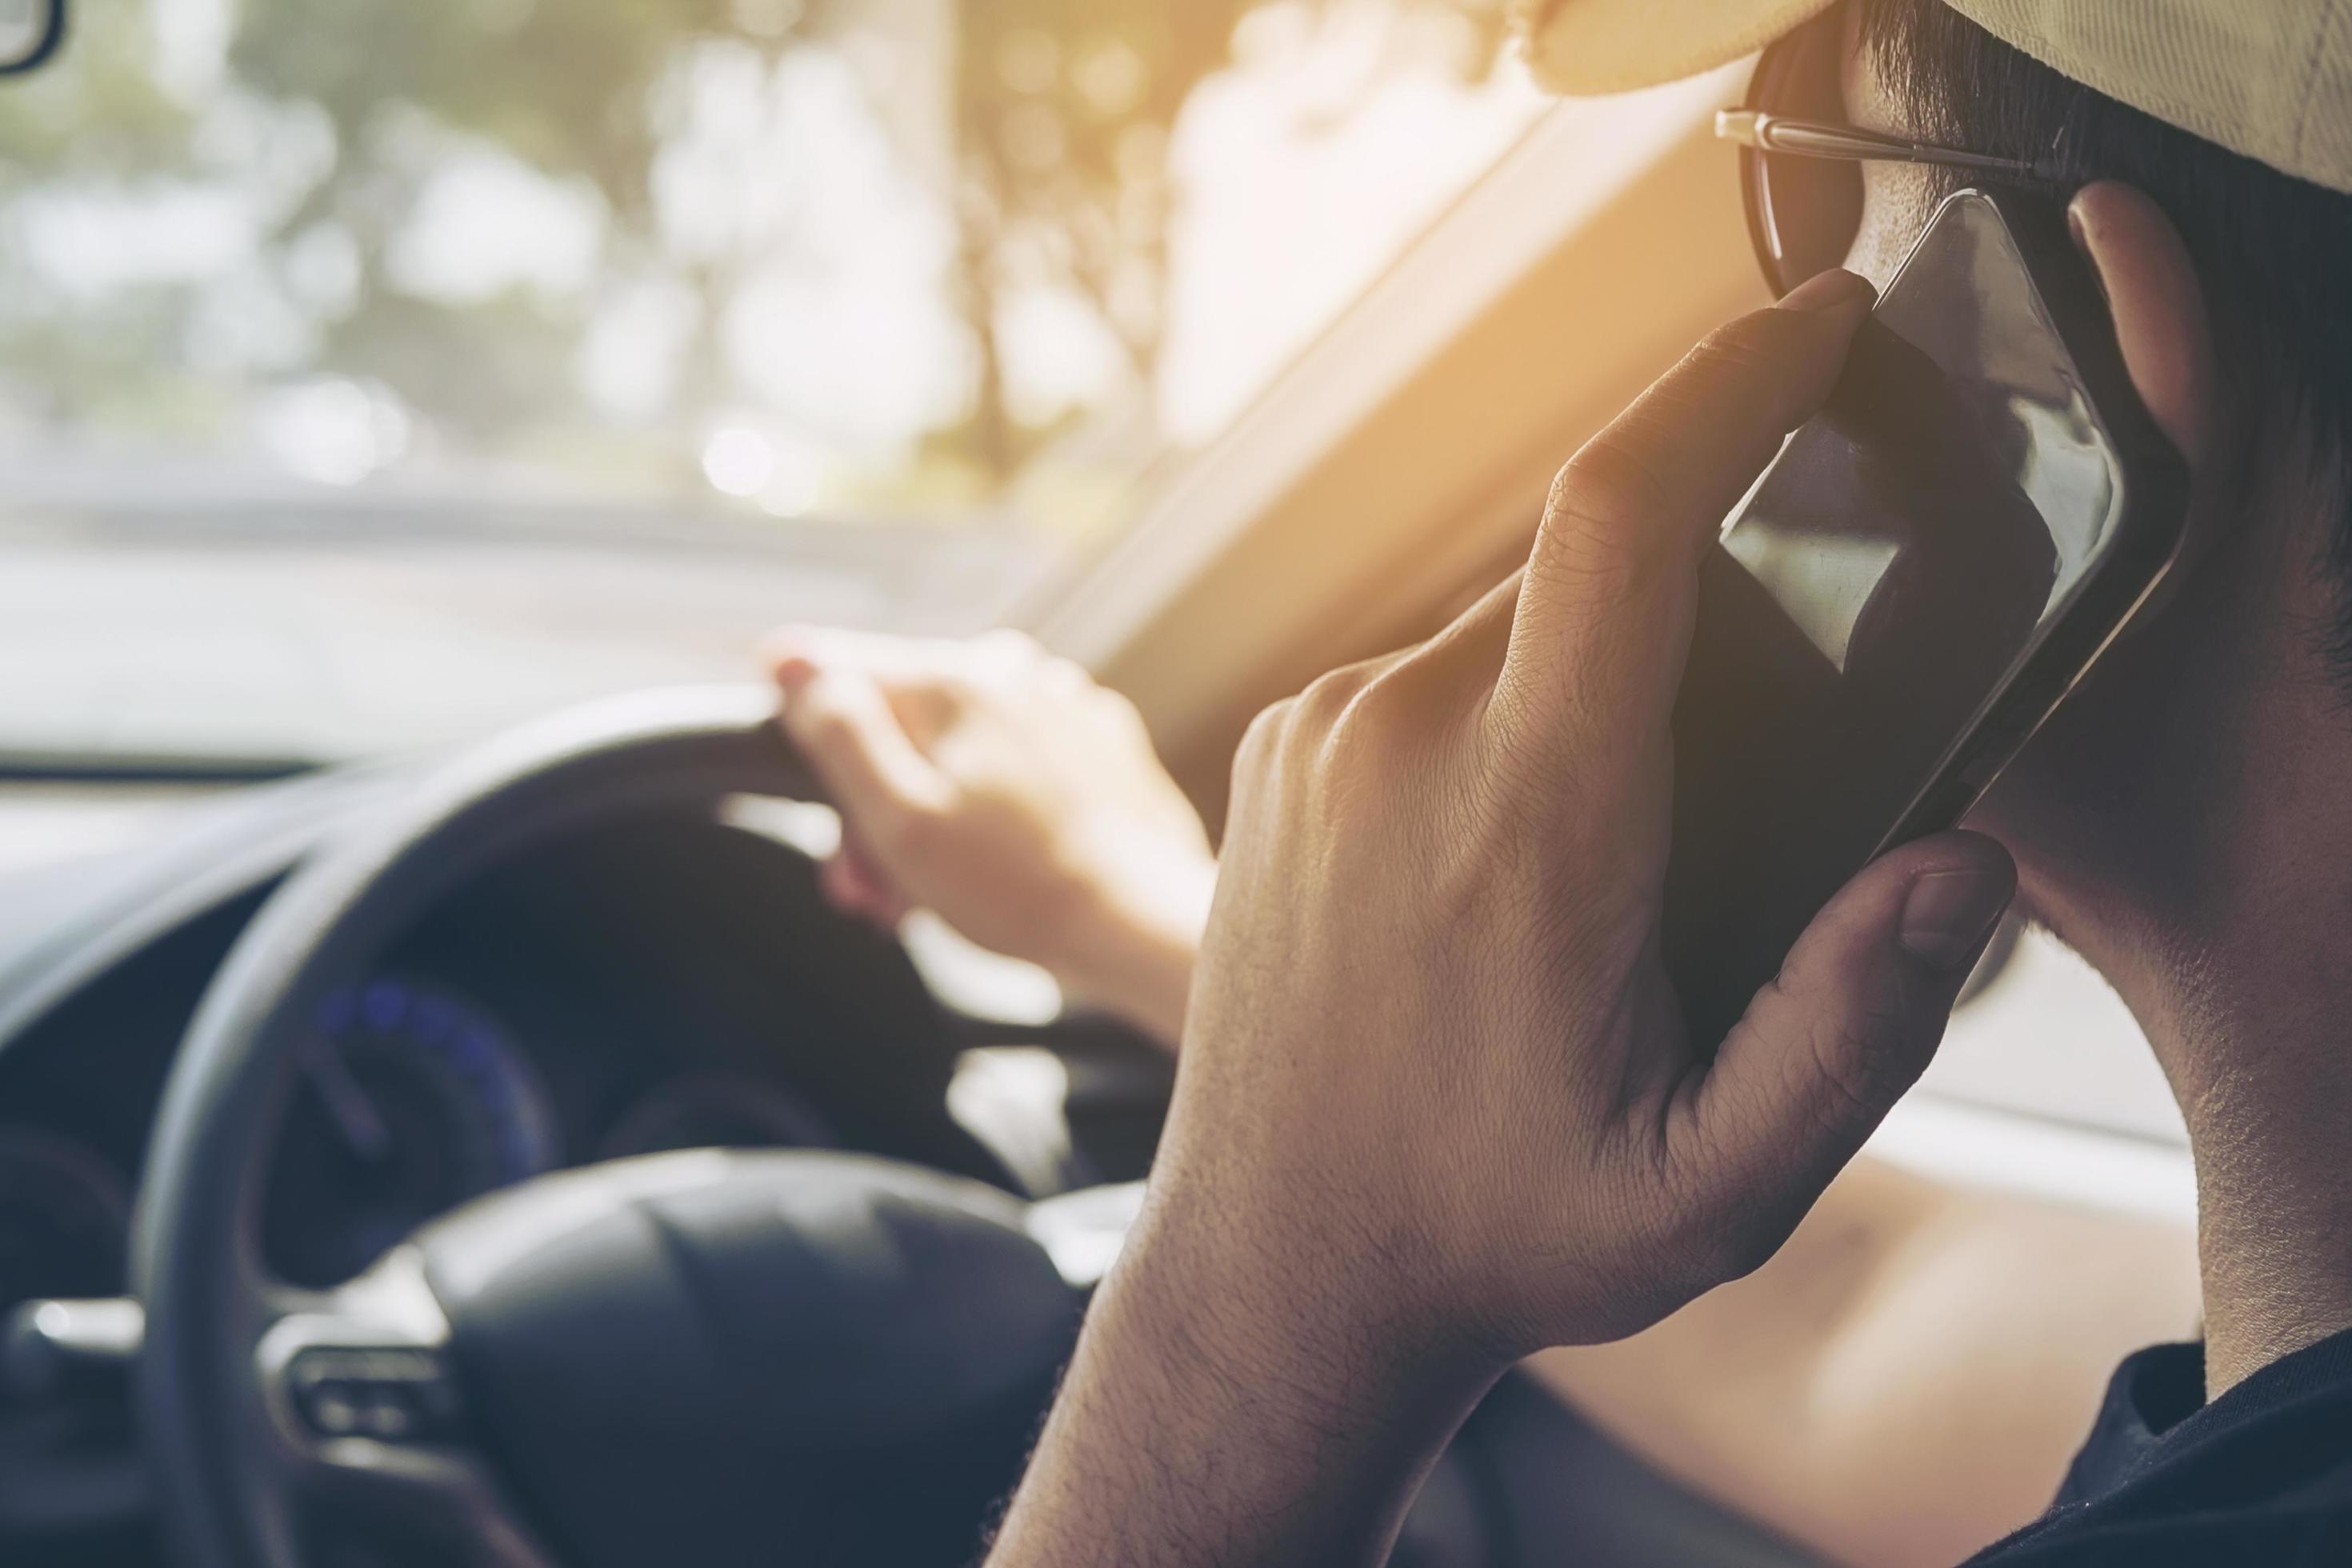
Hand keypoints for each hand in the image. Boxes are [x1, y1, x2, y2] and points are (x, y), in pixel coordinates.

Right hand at [765, 627, 1213, 1041]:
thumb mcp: (900, 821)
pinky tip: (993, 868)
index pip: (835, 668)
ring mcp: (1061, 703)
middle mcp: (1008, 671)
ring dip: (927, 811)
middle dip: (868, 800)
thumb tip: (793, 662)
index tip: (805, 784)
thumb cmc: (1017, 887)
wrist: (1144, 922)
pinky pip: (1016, 760)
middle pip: (898, 720)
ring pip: (957, 745)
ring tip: (926, 895)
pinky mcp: (1099, 744)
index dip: (802, 726)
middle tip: (865, 887)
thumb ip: (840, 733)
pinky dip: (989, 806)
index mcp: (950, 681)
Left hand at [988, 270, 2017, 1565]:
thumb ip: (1851, 1031)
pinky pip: (1429, 670)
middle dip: (1695, 608)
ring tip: (1625, 846)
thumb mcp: (1709, 1189)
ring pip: (1508, 624)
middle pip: (1586, 577)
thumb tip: (1959, 862)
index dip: (1726, 388)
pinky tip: (1520, 845)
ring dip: (1594, 678)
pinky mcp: (1279, 751)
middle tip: (1747, 760)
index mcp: (1524, 816)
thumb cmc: (1495, 1229)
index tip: (1815, 324)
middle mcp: (1396, 738)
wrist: (1278, 1266)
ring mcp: (1317, 736)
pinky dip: (1507, 706)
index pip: (1621, 520)